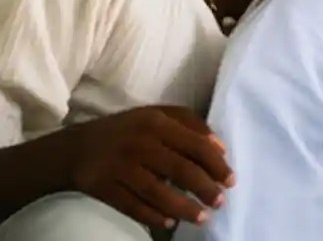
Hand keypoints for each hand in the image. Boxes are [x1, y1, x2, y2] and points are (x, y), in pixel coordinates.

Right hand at [67, 105, 233, 229]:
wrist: (75, 148)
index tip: (230, 180)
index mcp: (156, 122)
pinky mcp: (103, 187)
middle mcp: (139, 143)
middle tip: (220, 202)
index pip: (195, 144)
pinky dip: (152, 216)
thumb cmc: (128, 131)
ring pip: (157, 191)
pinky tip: (170, 222)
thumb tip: (220, 148)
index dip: (216, 164)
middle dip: (205, 188)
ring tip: (202, 217)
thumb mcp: (158, 116)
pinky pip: (132, 205)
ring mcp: (120, 166)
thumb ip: (191, 124)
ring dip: (183, 207)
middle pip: (180, 169)